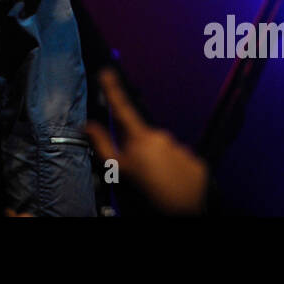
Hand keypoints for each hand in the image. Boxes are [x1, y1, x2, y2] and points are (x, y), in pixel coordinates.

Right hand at [83, 67, 209, 215]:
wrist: (183, 210)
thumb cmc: (149, 193)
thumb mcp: (119, 170)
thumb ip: (103, 144)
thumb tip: (89, 126)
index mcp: (140, 138)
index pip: (123, 108)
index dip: (113, 89)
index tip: (107, 73)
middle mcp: (161, 138)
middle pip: (144, 138)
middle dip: (140, 150)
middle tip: (139, 170)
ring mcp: (180, 148)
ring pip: (163, 151)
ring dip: (158, 163)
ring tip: (156, 182)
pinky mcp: (195, 160)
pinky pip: (180, 161)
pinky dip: (174, 171)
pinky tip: (170, 183)